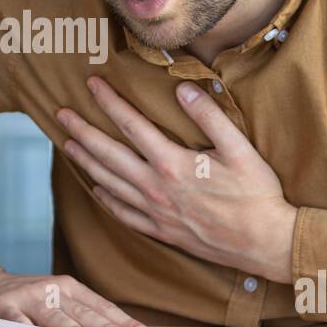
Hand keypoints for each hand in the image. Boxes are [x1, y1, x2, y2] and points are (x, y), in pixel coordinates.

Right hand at [0, 269, 155, 326]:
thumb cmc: (26, 299)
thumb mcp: (56, 299)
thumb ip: (81, 314)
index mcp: (68, 286)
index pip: (102, 306)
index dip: (124, 321)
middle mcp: (51, 289)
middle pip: (84, 313)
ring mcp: (28, 297)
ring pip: (56, 318)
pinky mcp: (4, 308)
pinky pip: (20, 323)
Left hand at [56, 76, 297, 283]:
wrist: (265, 243)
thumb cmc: (257, 194)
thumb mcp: (239, 149)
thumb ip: (209, 117)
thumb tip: (181, 89)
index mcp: (172, 163)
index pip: (131, 125)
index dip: (109, 102)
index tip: (91, 84)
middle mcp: (156, 188)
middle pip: (108, 154)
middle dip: (82, 131)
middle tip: (61, 114)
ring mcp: (156, 212)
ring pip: (109, 183)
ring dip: (86, 162)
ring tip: (67, 145)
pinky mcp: (161, 231)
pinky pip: (124, 214)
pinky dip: (106, 200)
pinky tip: (96, 190)